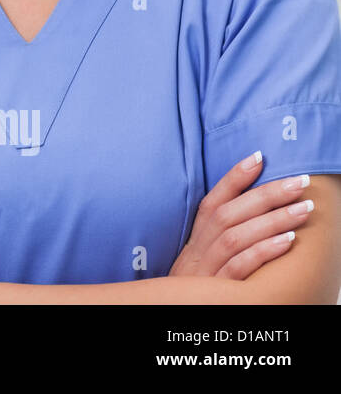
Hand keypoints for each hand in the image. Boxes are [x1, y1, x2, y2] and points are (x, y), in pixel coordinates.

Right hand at [169, 152, 313, 278]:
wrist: (168, 316)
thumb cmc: (195, 292)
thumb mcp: (199, 261)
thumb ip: (217, 238)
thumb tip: (251, 210)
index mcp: (194, 240)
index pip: (212, 202)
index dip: (234, 178)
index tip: (259, 156)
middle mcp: (197, 250)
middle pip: (229, 214)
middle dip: (266, 194)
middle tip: (300, 182)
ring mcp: (205, 271)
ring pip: (235, 237)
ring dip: (272, 219)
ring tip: (305, 209)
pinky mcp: (216, 291)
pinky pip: (239, 268)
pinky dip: (262, 251)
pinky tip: (287, 241)